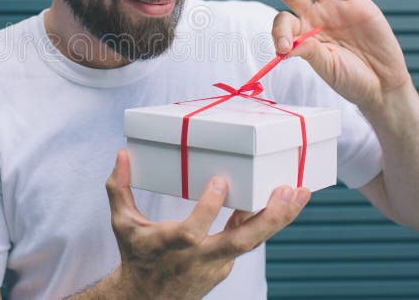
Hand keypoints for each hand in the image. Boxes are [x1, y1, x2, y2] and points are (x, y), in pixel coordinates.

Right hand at [106, 150, 308, 298]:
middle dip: (269, 218)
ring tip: (299, 193)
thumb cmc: (136, 254)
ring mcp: (216, 264)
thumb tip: (121, 154)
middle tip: (287, 191)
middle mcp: (198, 258)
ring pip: (252, 243)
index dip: (208, 209)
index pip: (193, 231)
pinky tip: (281, 198)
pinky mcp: (226, 265)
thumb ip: (119, 187)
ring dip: (279, 218)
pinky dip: (264, 220)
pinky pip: (247, 239)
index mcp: (171, 245)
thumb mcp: (122, 222)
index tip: (220, 181)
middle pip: (241, 243)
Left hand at [257, 0, 411, 114]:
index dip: (279, 31)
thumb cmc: (350, 79)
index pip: (284, 22)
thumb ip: (309, 52)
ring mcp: (336, 8)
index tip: (283, 48)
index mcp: (303, 33)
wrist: (382, 84)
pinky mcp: (359, 3)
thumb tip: (286, 46)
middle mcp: (316, 17)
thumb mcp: (327, 67)